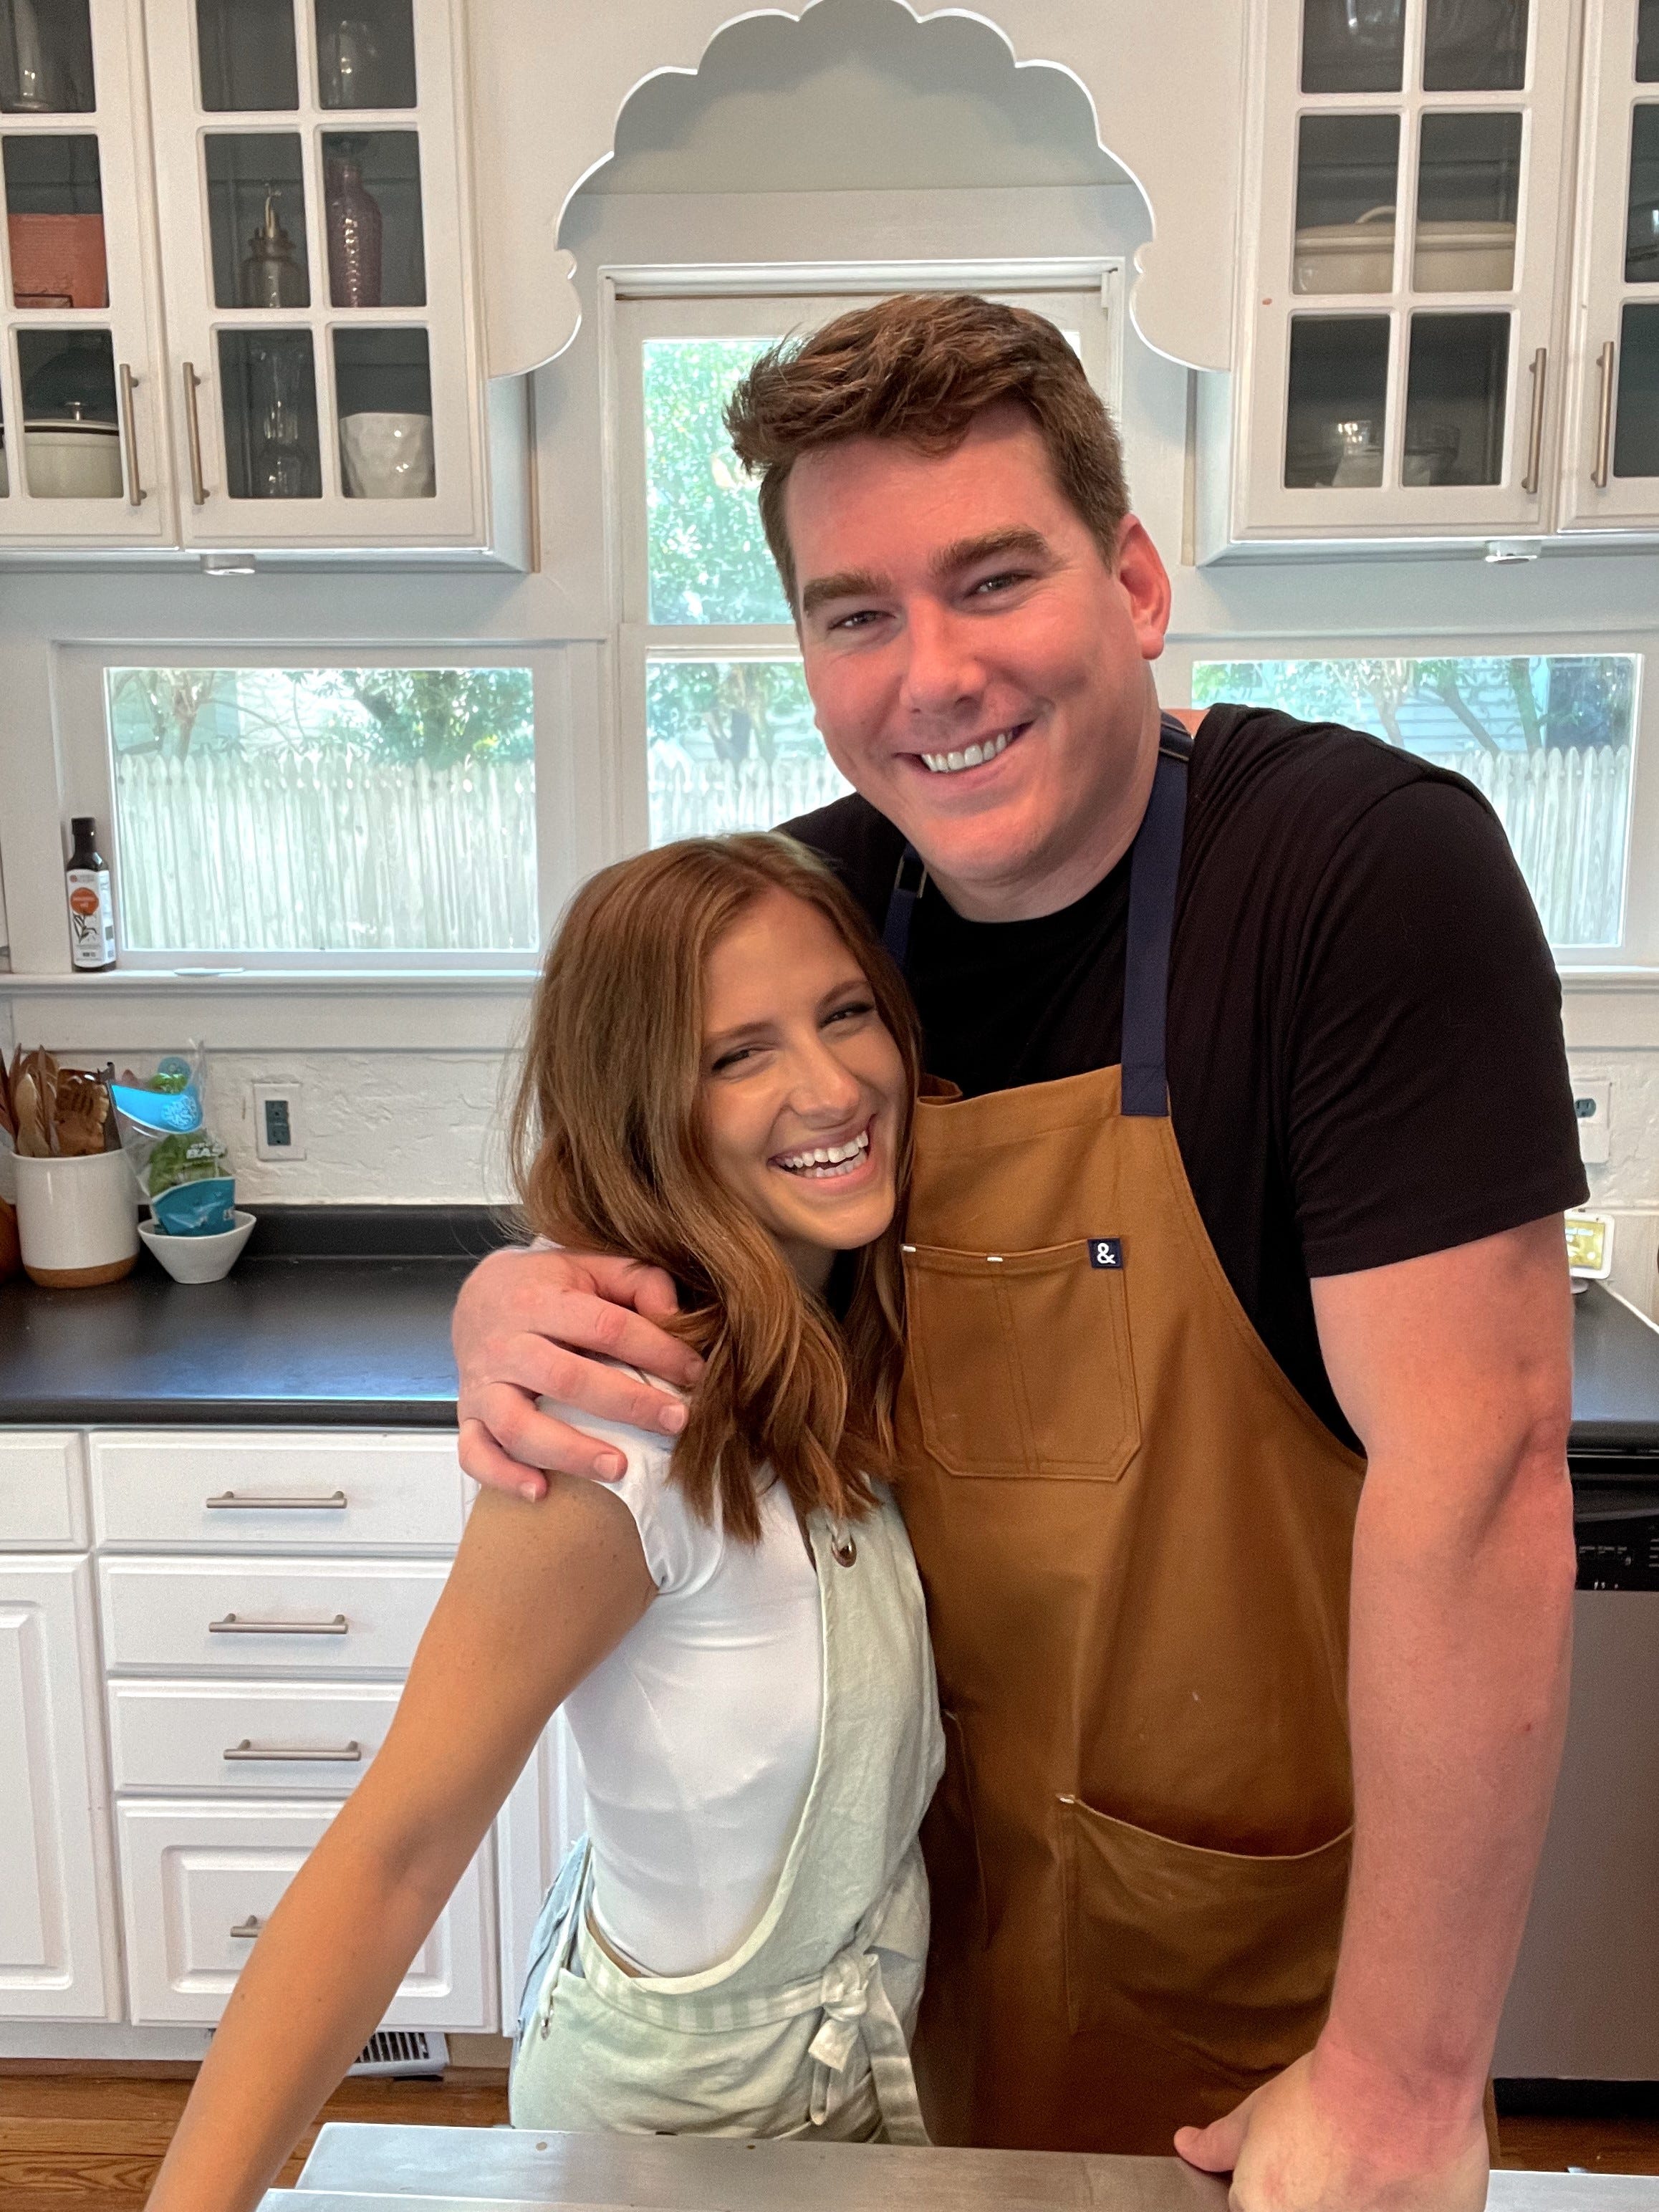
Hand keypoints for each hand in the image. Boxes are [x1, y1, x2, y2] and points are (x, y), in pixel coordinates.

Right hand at [453, 1245, 702, 1499]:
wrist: (477, 1297)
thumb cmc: (547, 1288)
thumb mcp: (591, 1266)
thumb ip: (638, 1281)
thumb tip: (676, 1317)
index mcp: (540, 1300)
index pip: (605, 1326)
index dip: (655, 1349)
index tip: (695, 1372)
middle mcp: (507, 1345)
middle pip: (567, 1378)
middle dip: (627, 1403)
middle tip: (675, 1421)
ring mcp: (483, 1386)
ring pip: (519, 1425)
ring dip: (570, 1451)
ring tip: (619, 1467)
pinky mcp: (469, 1418)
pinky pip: (475, 1454)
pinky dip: (504, 1476)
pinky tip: (542, 1491)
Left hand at [1174, 2046, 1489, 2211]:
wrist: (1395, 2078)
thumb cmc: (1328, 2095)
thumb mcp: (1257, 2115)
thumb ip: (1220, 2143)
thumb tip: (1187, 2145)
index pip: (1267, 2205)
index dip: (1288, 2183)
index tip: (1309, 2163)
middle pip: (1316, 2210)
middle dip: (1328, 2194)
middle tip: (1344, 2158)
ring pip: (1363, 2210)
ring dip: (1366, 2197)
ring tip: (1375, 2160)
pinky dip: (1411, 2199)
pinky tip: (1410, 2171)